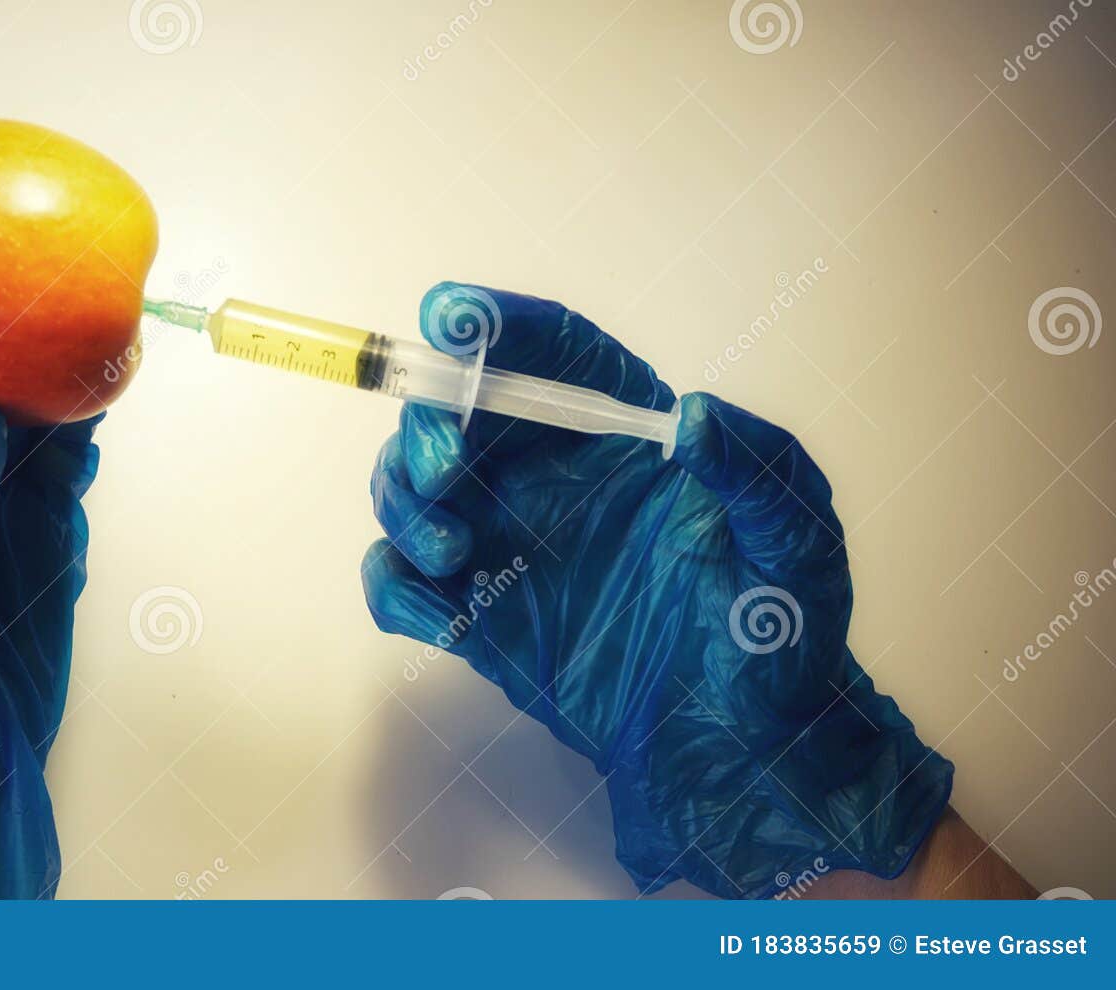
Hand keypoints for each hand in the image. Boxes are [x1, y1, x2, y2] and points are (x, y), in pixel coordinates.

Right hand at [363, 282, 951, 897]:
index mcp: (622, 431)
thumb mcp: (798, 545)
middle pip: (455, 411)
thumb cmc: (778, 636)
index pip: (552, 351)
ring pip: (410, 489)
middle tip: (443, 472)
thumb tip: (696, 417)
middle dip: (427, 424)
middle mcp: (551, 473)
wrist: (738, 748)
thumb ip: (758, 472)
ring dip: (403, 505)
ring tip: (454, 555)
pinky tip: (437, 616)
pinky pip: (401, 582)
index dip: (494, 323)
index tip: (448, 316)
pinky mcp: (477, 614)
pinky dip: (394, 587)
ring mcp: (506, 542)